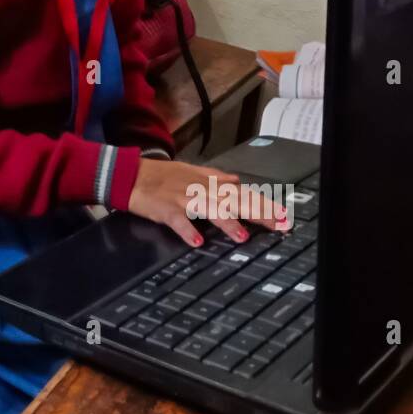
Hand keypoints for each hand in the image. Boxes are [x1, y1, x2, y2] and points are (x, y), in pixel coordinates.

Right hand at [127, 157, 290, 247]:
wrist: (130, 174)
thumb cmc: (161, 175)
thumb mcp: (191, 172)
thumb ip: (215, 177)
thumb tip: (236, 181)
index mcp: (207, 182)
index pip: (241, 192)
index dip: (263, 203)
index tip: (283, 215)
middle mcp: (200, 189)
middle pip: (233, 200)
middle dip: (256, 212)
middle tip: (278, 224)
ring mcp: (182, 199)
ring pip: (208, 209)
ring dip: (226, 222)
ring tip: (242, 236)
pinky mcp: (165, 209)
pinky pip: (178, 221)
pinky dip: (188, 231)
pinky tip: (198, 242)